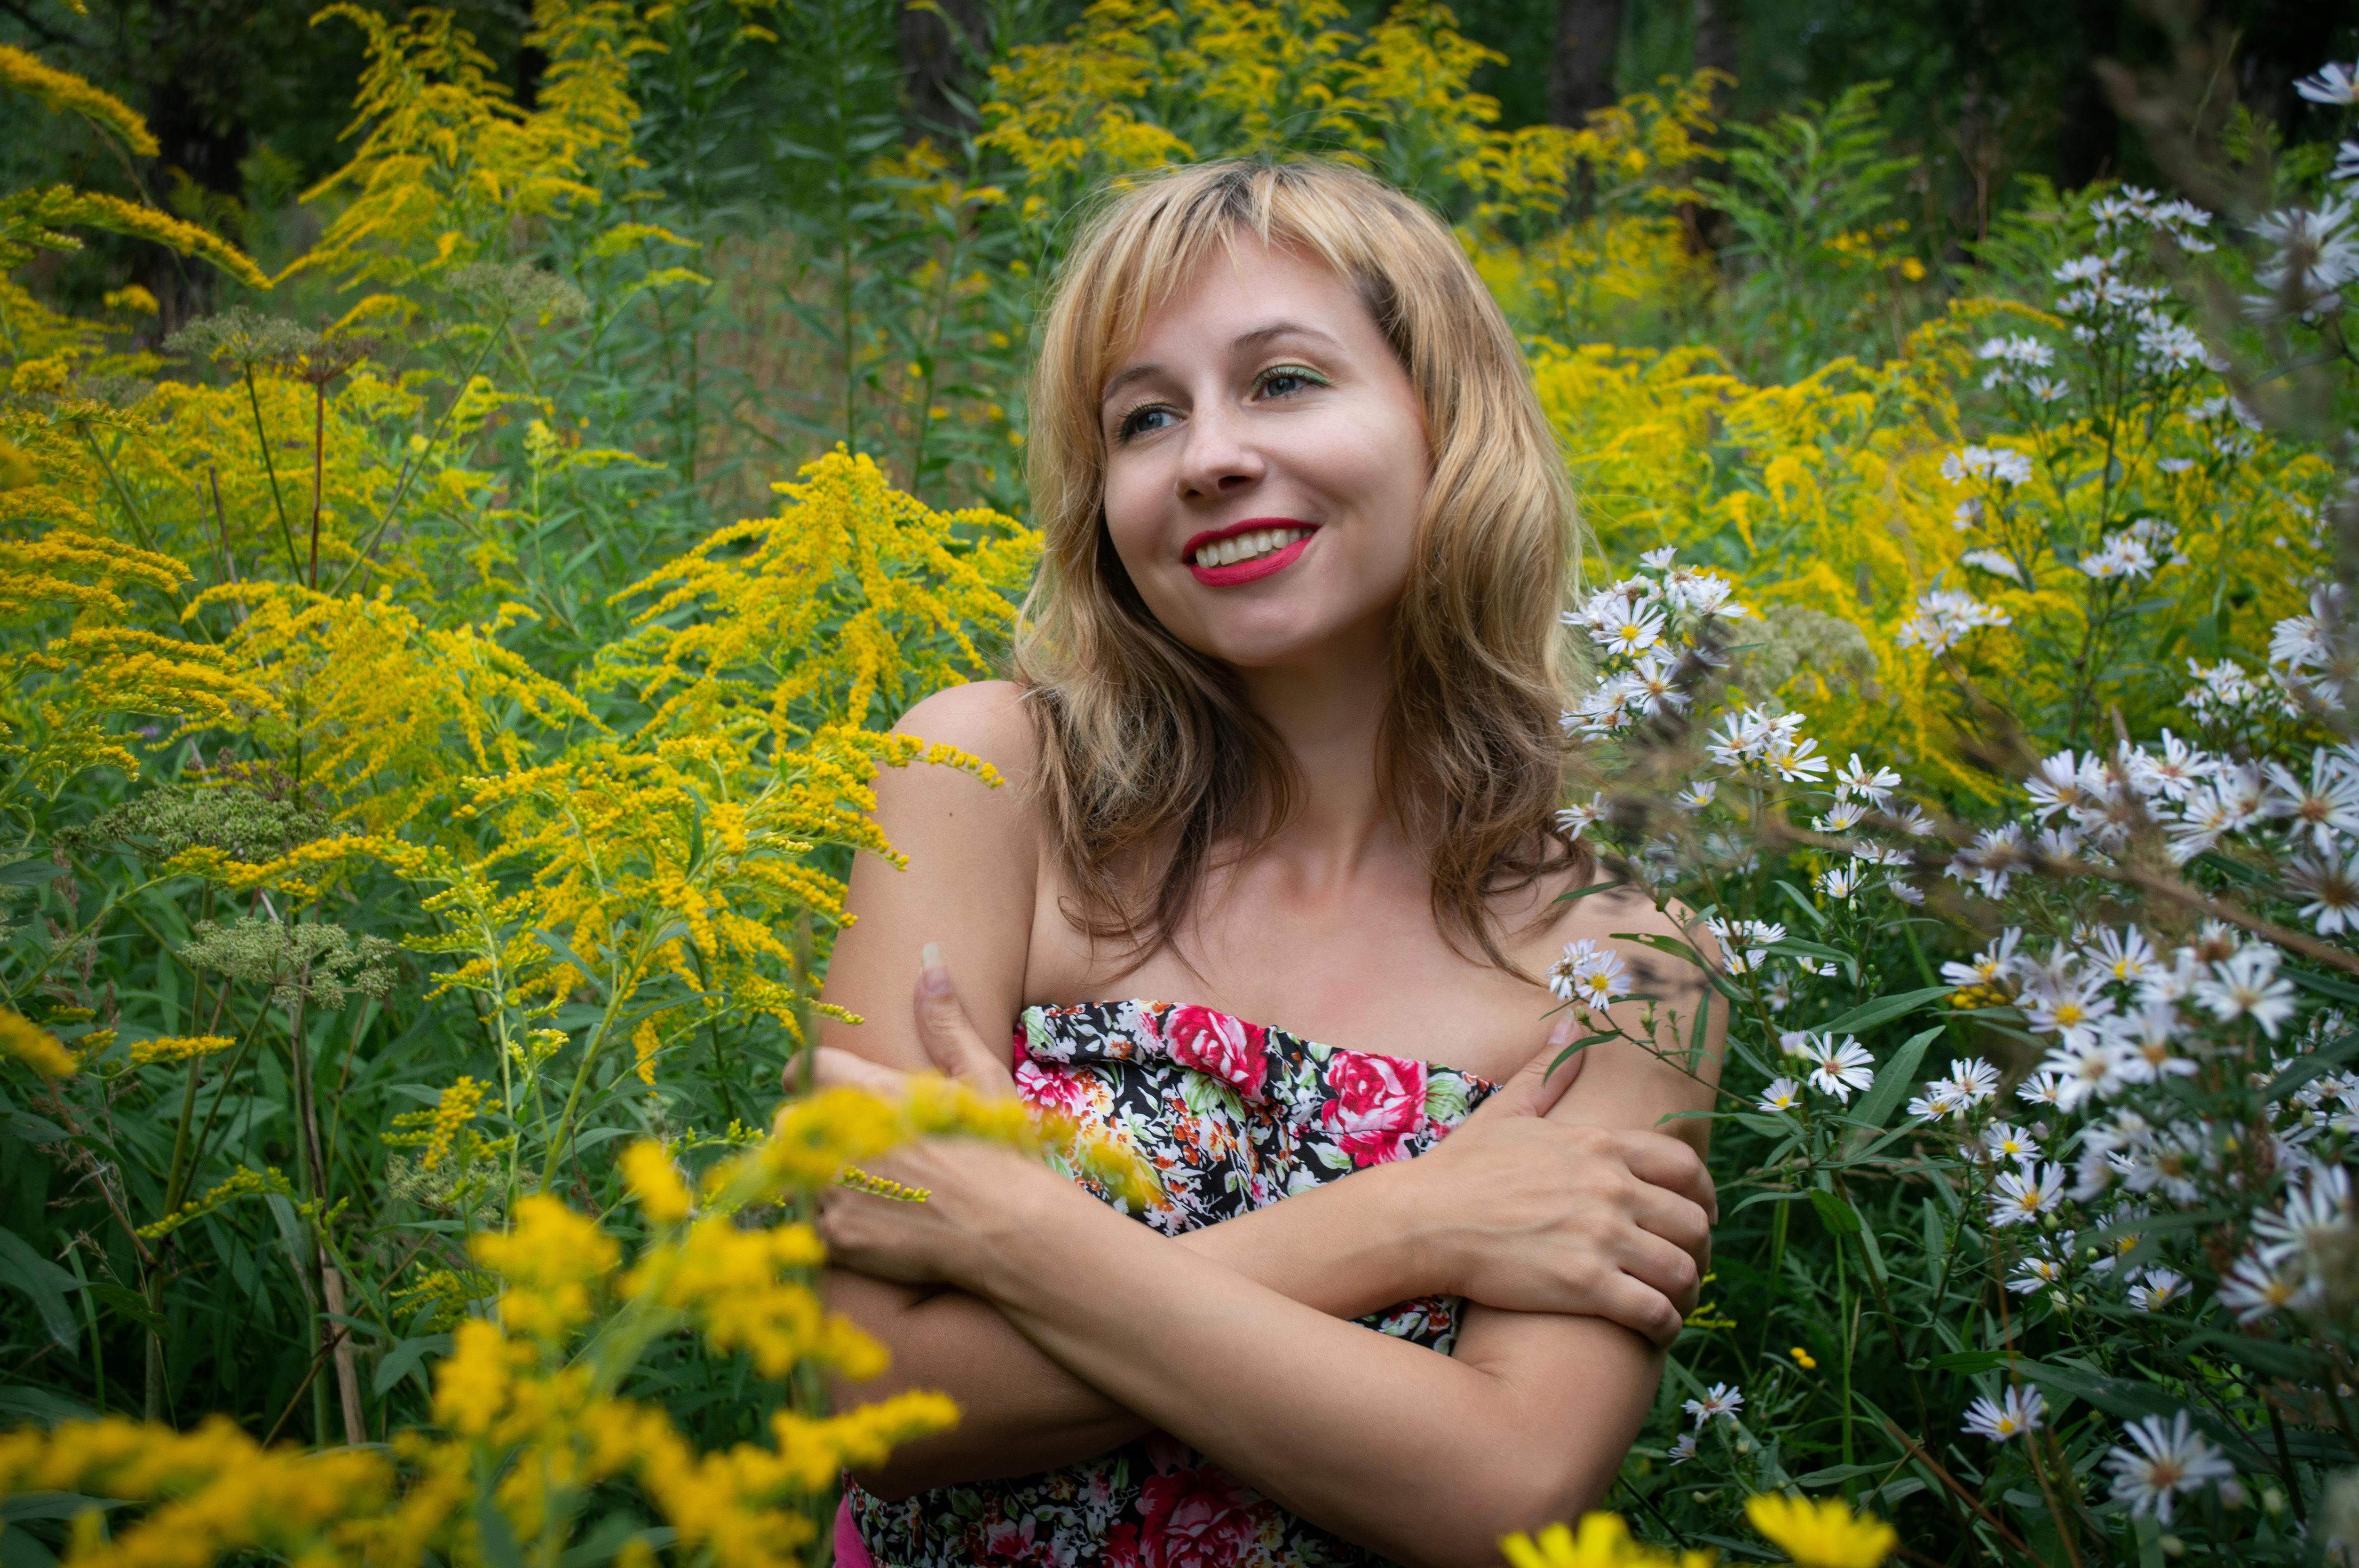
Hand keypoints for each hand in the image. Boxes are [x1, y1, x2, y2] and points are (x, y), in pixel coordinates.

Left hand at [810, 944, 1047, 1286]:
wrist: (1012, 1233)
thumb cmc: (1000, 1151)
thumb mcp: (979, 1079)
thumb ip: (944, 1020)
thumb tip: (929, 956)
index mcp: (871, 1092)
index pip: (806, 1068)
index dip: (812, 1077)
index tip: (825, 1088)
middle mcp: (841, 1138)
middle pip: (791, 1124)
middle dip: (817, 1133)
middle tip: (862, 1147)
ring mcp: (835, 1191)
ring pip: (798, 1176)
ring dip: (822, 1178)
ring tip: (871, 1186)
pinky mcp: (836, 1236)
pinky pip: (812, 1222)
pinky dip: (835, 1222)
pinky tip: (876, 1220)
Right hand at [1404, 1018, 1715, 1346]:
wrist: (1424, 1220)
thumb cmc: (1462, 1168)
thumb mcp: (1507, 1110)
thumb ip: (1547, 1072)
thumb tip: (1571, 1024)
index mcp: (1601, 1145)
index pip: (1685, 1167)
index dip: (1705, 1196)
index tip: (1704, 1215)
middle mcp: (1611, 1187)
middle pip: (1693, 1222)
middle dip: (1702, 1249)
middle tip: (1691, 1266)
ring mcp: (1601, 1237)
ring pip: (1683, 1269)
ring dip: (1689, 1291)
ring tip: (1677, 1302)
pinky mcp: (1586, 1285)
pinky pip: (1654, 1311)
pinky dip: (1666, 1324)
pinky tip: (1657, 1329)